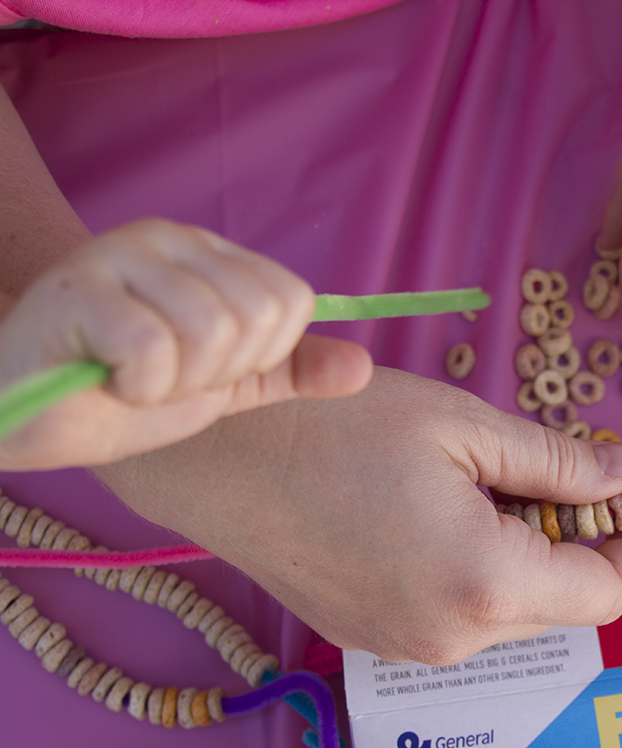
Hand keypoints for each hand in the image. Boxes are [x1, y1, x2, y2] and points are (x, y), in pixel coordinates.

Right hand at [0, 219, 372, 468]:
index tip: (204, 367)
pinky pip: (153, 349)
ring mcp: (118, 254)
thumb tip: (364, 368)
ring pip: (210, 332)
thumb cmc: (121, 390)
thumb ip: (289, 370)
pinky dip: (138, 387)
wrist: (28, 412)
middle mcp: (167, 237)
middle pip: (257, 316)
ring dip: (175, 383)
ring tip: (133, 377)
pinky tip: (106, 379)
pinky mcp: (78, 291)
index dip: (258, 355)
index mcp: (209, 253)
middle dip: (217, 372)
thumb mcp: (223, 384)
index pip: (291, 301)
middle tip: (163, 375)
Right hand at [94, 368, 621, 664]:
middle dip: (582, 544)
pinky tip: (451, 512)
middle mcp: (450, 637)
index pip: (603, 593)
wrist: (216, 454)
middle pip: (560, 607)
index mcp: (484, 583)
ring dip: (530, 556)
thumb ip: (558, 462)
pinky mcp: (371, 637)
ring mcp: (405, 647)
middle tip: (567, 472)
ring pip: (510, 612)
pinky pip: (458, 615)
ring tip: (497, 484)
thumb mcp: (465, 424)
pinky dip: (481, 571)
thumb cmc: (337, 422)